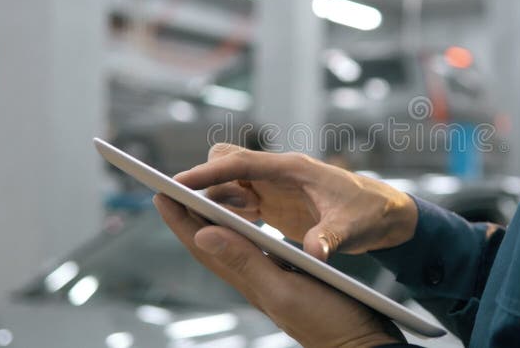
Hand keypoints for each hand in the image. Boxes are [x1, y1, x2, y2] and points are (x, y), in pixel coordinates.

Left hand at [153, 194, 403, 347]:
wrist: (359, 344)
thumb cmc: (328, 323)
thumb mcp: (285, 290)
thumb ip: (246, 262)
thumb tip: (202, 234)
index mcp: (249, 279)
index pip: (204, 243)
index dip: (181, 219)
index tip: (160, 193)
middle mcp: (254, 279)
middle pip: (213, 242)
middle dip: (191, 215)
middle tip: (172, 188)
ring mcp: (271, 280)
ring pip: (233, 245)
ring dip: (215, 220)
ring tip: (204, 199)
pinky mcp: (289, 280)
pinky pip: (256, 250)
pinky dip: (245, 231)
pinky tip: (252, 225)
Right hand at [173, 144, 417, 260]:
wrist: (386, 213)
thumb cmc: (371, 212)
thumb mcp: (352, 228)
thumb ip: (331, 238)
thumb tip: (314, 253)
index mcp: (293, 169)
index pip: (240, 163)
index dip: (207, 173)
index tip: (178, 184)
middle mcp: (279, 173)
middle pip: (227, 164)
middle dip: (207, 182)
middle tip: (203, 208)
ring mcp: (276, 186)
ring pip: (229, 182)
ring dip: (217, 200)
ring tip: (219, 221)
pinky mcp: (276, 202)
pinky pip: (239, 199)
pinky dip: (228, 211)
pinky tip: (232, 230)